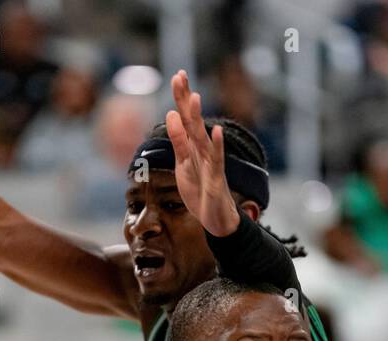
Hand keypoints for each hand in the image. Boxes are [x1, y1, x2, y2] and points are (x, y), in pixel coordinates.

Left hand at [165, 70, 240, 236]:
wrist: (215, 219)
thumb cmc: (200, 190)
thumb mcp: (183, 164)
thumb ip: (178, 141)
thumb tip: (171, 114)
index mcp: (193, 147)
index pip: (186, 117)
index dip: (181, 97)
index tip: (178, 75)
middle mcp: (203, 150)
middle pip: (193, 121)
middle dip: (185, 99)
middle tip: (180, 75)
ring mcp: (211, 163)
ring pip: (201, 137)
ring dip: (198, 118)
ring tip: (194, 98)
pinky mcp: (216, 178)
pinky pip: (216, 160)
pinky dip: (216, 146)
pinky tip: (215, 131)